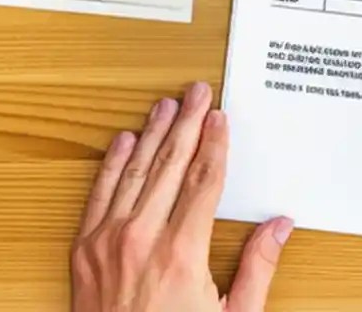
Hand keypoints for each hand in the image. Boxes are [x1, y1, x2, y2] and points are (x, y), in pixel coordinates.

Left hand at [72, 81, 293, 311]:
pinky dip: (111, 164)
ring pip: (133, 172)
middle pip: (169, 165)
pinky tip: (122, 141)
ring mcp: (106, 243)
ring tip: (165, 105)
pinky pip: (98, 194)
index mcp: (181, 255)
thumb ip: (257, 268)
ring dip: (150, 134)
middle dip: (186, 124)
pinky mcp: (82, 252)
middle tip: (196, 93)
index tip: (220, 117)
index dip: (214, 144)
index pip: (203, 181)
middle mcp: (140, 241)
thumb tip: (279, 226)